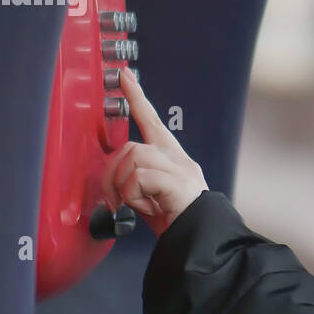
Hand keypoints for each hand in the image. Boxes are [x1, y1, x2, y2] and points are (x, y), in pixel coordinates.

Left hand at [101, 67, 208, 237]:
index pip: (151, 121)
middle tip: (116, 200)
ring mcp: (179, 169)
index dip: (137, 97)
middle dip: (113, 174)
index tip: (125, 76)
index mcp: (172, 157)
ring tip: (132, 205)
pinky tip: (143, 208)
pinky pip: (139, 178)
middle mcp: (177, 158)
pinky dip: (132, 196)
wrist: (203, 238)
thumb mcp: (151, 196)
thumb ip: (135, 180)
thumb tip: (111, 176)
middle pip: (131, 147)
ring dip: (123, 186)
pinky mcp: (177, 182)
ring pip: (133, 158)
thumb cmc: (177, 220)